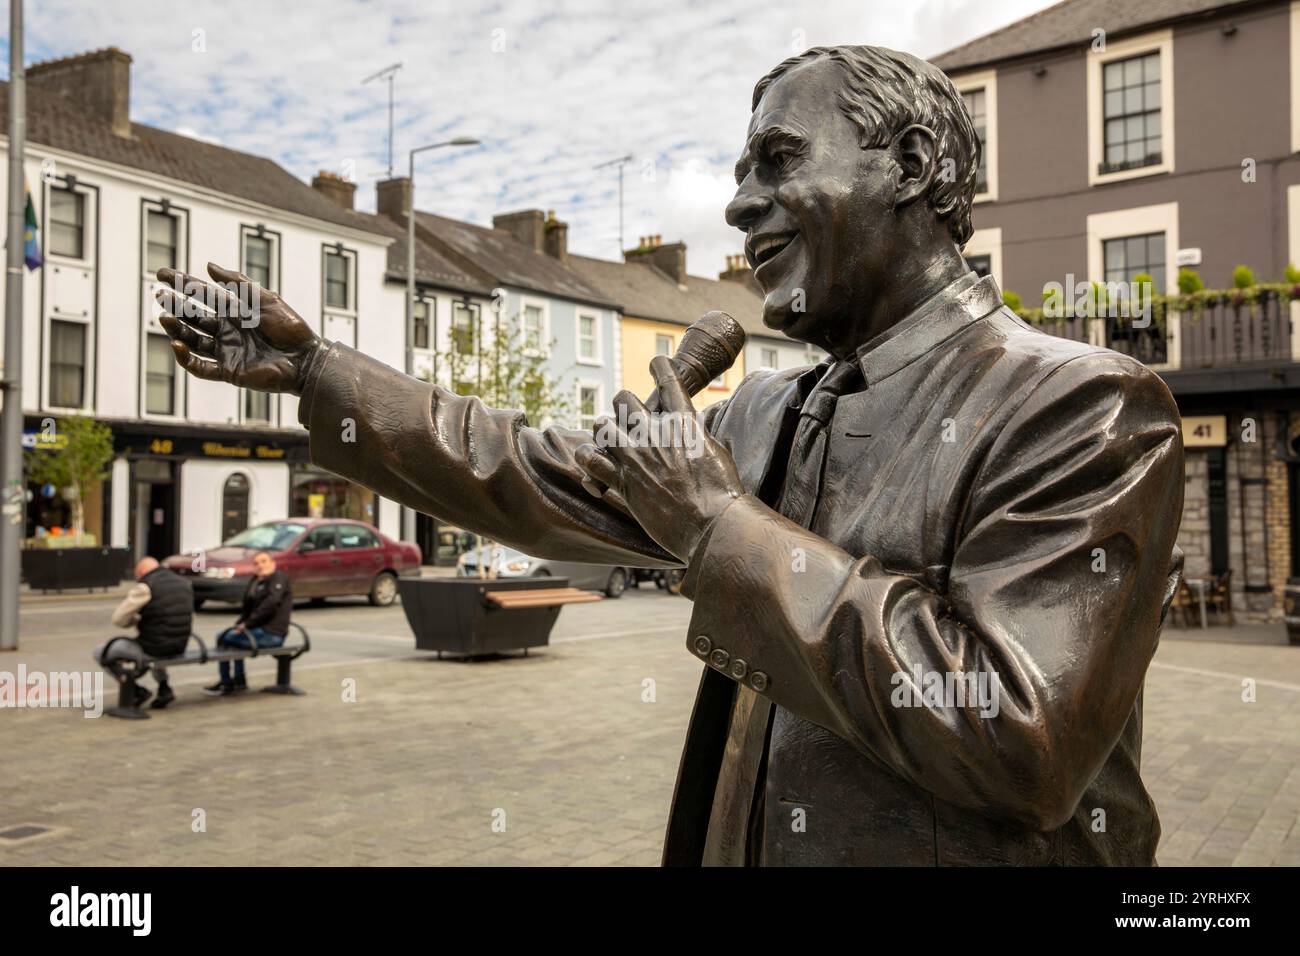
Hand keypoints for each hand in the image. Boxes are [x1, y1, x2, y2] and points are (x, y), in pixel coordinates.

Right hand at [156, 263, 321, 394]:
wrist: (306, 358)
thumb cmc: (290, 327)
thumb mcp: (265, 299)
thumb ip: (237, 283)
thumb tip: (208, 266)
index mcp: (235, 311)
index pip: (203, 295)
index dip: (182, 284)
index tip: (162, 273)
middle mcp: (228, 330)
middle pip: (194, 317)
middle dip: (176, 306)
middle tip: (160, 295)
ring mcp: (227, 351)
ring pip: (193, 341)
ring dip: (177, 330)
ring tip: (165, 319)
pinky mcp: (229, 371)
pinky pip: (201, 367)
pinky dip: (186, 359)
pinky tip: (177, 345)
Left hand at [575, 356, 743, 561]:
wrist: (713, 525)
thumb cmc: (723, 492)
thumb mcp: (718, 451)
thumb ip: (702, 433)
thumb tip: (702, 422)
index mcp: (684, 423)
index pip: (668, 379)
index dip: (660, 366)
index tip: (656, 364)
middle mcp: (656, 433)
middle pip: (623, 399)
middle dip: (624, 407)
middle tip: (629, 420)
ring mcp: (636, 457)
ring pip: (602, 424)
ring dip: (605, 431)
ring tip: (610, 440)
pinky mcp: (623, 482)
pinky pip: (590, 459)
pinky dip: (588, 457)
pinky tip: (593, 460)